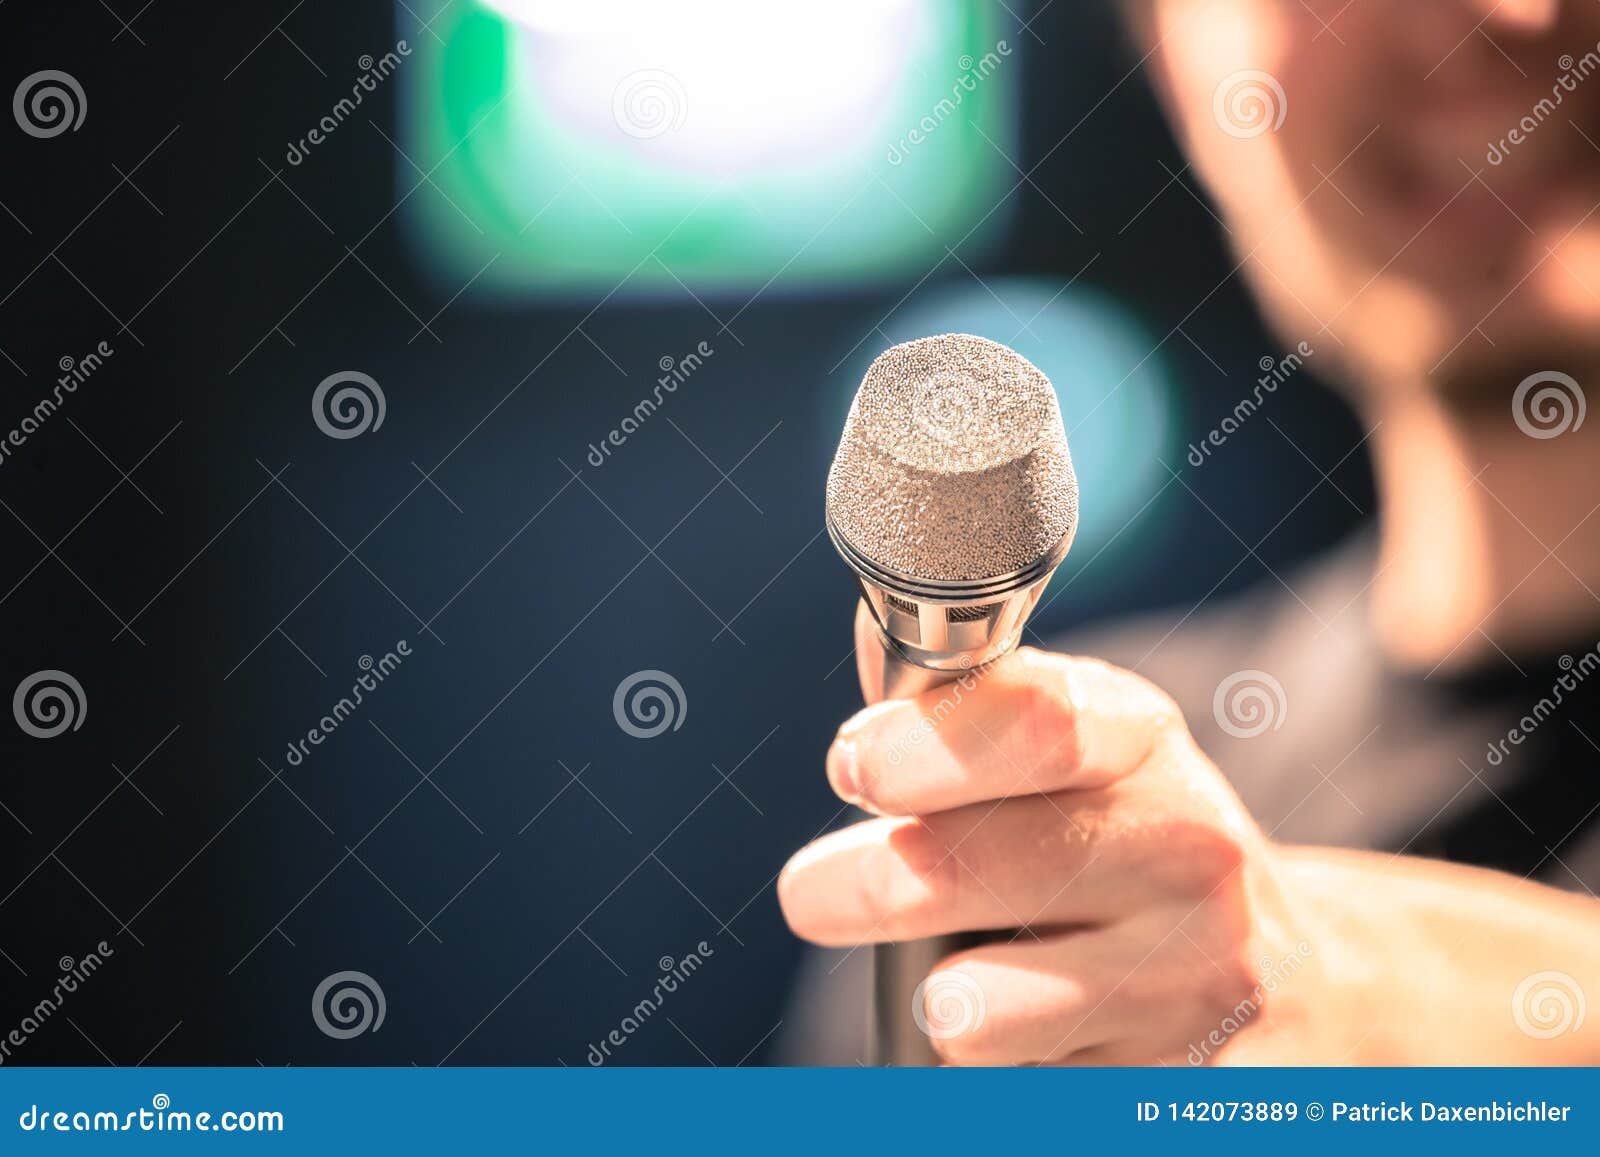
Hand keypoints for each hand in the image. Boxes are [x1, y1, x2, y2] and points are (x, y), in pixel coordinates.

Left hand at [778, 605, 1316, 1065]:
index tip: (851, 766)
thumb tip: (873, 651)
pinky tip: (1044, 1030)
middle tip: (817, 894)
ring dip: (936, 995)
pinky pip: (1016, 1086)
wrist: (1292, 976)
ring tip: (959, 973)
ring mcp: (1195, 975)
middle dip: (855, 886)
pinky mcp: (1181, 1084)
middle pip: (960, 870)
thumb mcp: (1078, 749)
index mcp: (1140, 741)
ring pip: (970, 1009)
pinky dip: (1001, 1066)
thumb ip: (966, 710)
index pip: (1036, 722)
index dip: (918, 743)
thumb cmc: (1130, 839)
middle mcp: (1183, 849)